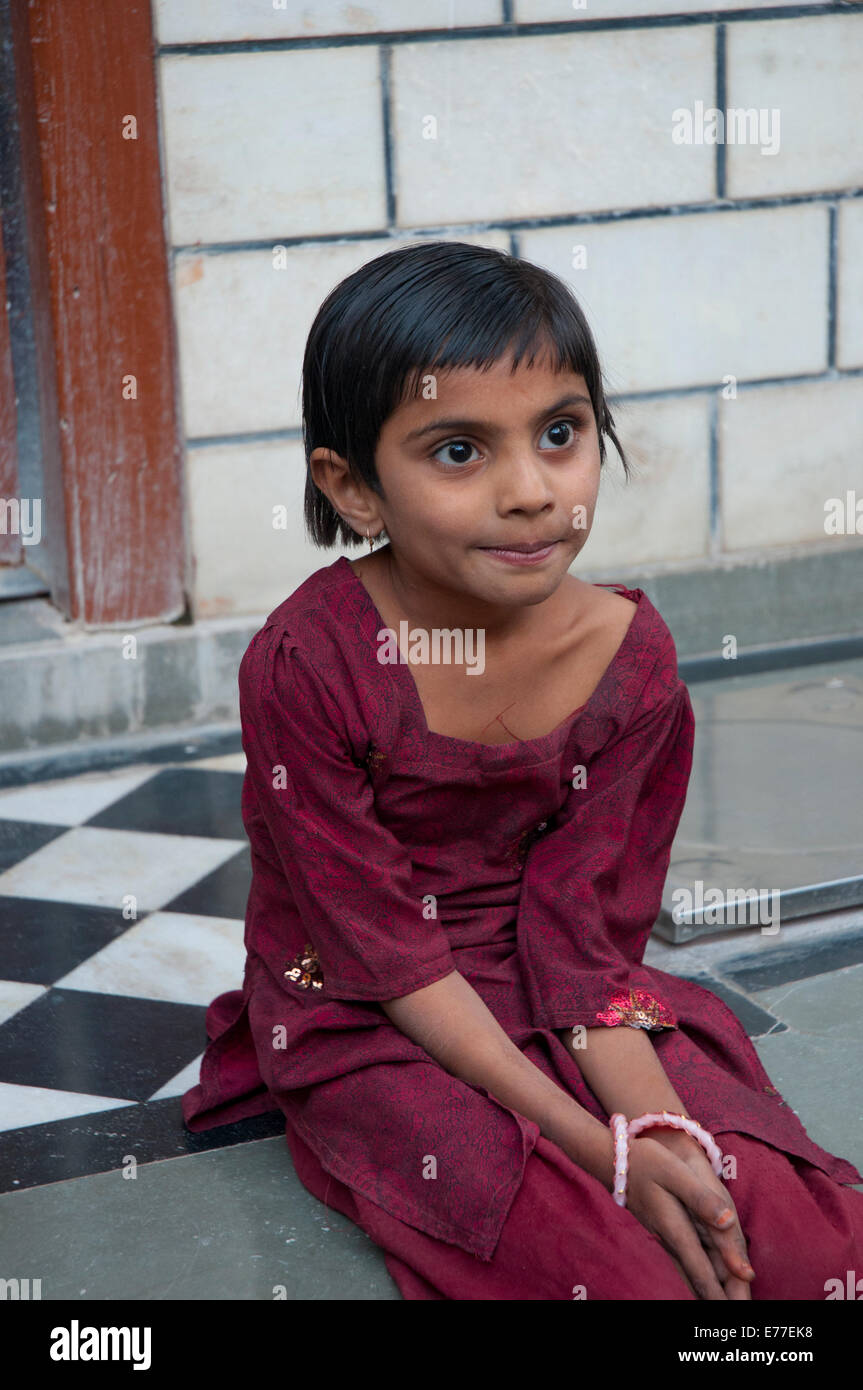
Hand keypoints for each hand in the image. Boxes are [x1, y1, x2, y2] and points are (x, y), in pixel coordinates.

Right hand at [625, 1132, 753, 1299]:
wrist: (615, 1162)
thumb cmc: (647, 1163)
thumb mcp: (675, 1172)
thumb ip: (701, 1198)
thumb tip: (728, 1222)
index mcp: (677, 1229)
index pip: (702, 1270)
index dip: (721, 1294)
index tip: (735, 1311)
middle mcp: (673, 1240)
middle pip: (701, 1278)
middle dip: (721, 1298)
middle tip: (741, 1313)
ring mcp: (668, 1238)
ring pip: (694, 1273)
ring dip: (711, 1292)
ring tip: (730, 1306)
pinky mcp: (667, 1233)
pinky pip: (688, 1263)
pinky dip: (701, 1279)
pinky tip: (705, 1288)